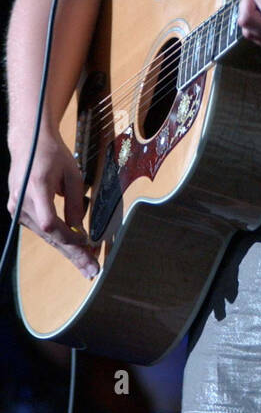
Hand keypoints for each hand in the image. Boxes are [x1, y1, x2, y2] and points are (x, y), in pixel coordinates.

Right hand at [7, 133, 99, 279]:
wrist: (29, 142)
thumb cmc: (52, 154)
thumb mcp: (72, 174)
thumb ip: (76, 202)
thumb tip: (79, 228)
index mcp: (36, 188)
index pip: (49, 222)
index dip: (69, 236)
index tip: (87, 242)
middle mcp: (22, 201)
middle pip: (49, 235)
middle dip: (72, 253)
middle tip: (91, 270)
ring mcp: (17, 208)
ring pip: (45, 235)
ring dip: (66, 248)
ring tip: (86, 262)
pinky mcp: (18, 211)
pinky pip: (40, 229)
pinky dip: (57, 237)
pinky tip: (73, 246)